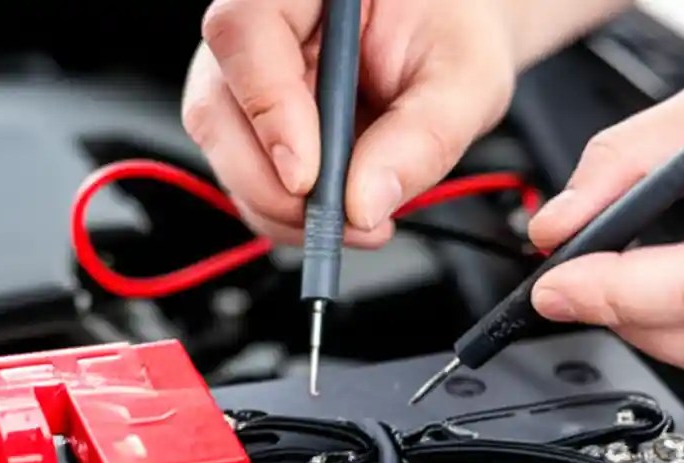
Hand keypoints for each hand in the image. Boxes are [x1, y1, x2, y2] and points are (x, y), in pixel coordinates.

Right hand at [181, 0, 521, 246]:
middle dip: (271, 183)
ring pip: (225, 148)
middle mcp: (260, 21)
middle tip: (337, 219)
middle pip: (217, 104)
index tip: (307, 178)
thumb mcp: (466, 78)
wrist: (447, 35)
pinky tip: (341, 210)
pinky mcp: (254, 118)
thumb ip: (423, 137)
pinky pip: (245, 172)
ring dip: (281, 206)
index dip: (269, 110)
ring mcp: (247, 72)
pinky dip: (288, 210)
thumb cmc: (454, 26)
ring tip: (355, 219)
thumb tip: (362, 204)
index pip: (246, 33)